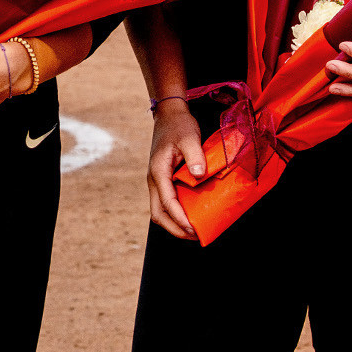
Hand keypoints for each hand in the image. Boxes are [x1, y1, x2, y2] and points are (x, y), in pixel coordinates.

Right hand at [147, 100, 204, 239]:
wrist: (169, 115)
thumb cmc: (179, 126)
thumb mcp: (190, 137)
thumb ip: (194, 156)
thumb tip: (198, 175)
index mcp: (158, 172)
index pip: (166, 203)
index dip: (179, 219)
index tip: (193, 229)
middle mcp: (154, 180)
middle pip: (158, 214)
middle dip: (175, 229)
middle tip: (195, 236)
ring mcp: (157, 181)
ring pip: (159, 211)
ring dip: (174, 224)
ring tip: (193, 231)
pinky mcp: (162, 180)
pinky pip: (165, 203)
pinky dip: (175, 214)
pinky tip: (190, 215)